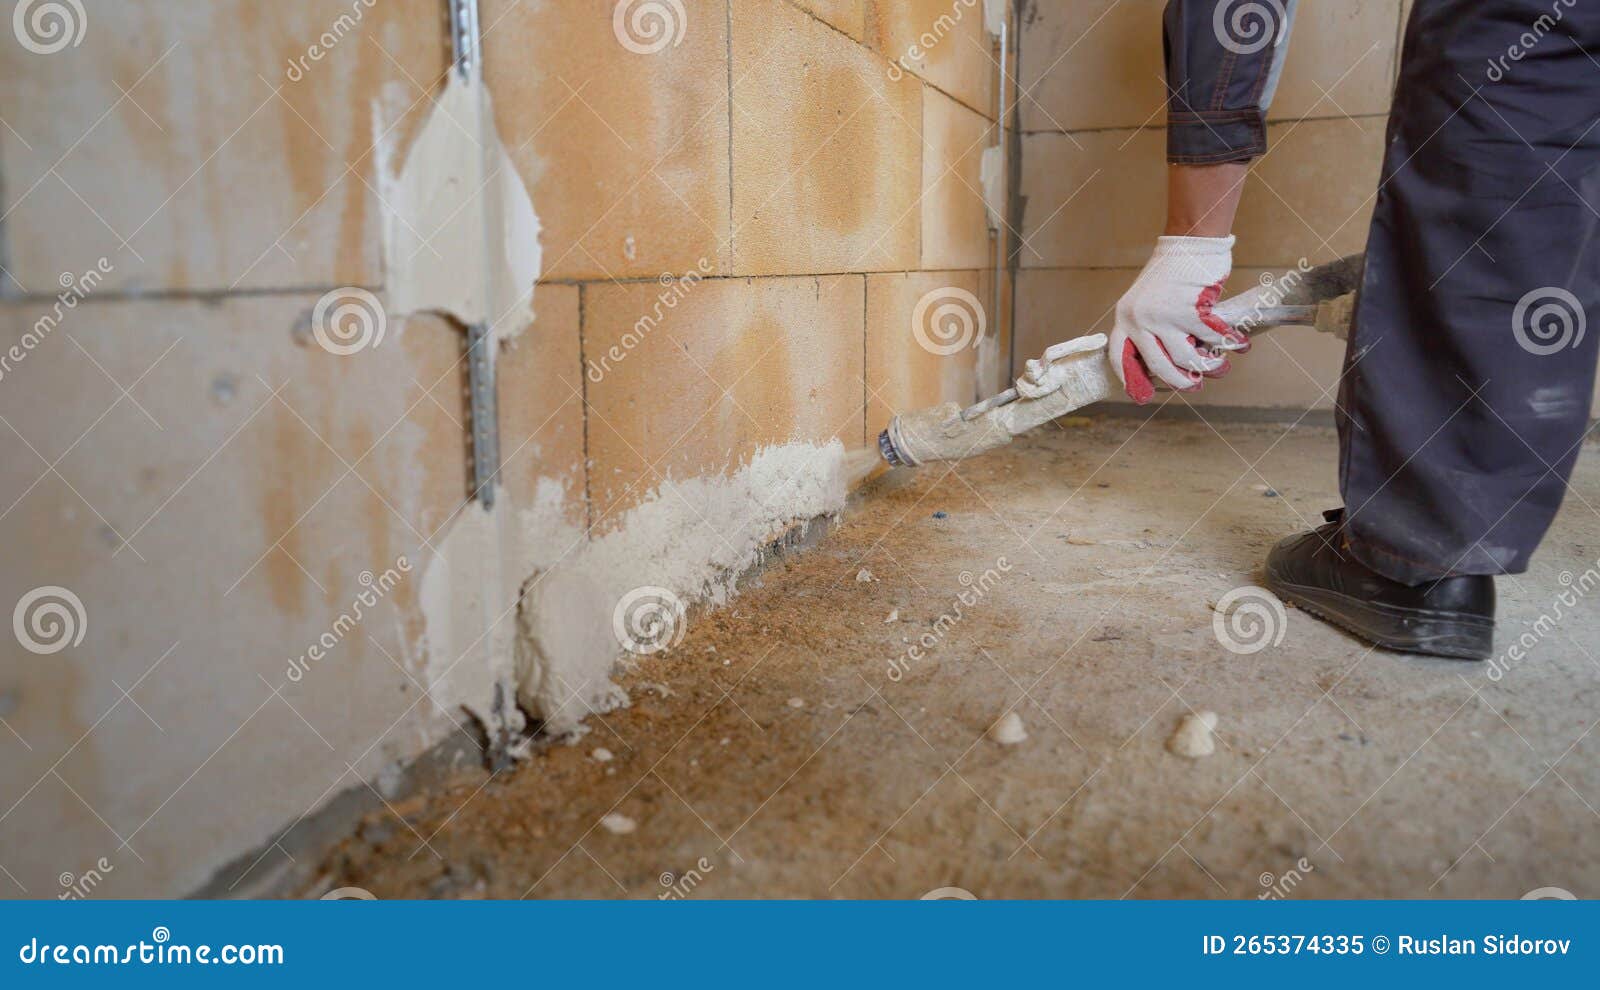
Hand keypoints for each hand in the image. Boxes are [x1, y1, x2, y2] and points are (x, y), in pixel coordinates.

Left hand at [1109, 235, 1247, 403]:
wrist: (1190, 242)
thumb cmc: (1172, 271)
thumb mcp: (1146, 300)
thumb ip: (1149, 328)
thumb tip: (1167, 364)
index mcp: (1125, 317)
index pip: (1120, 357)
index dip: (1131, 379)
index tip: (1142, 398)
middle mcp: (1140, 320)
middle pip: (1159, 367)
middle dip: (1180, 382)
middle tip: (1194, 385)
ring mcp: (1165, 317)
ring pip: (1187, 358)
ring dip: (1208, 367)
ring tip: (1221, 366)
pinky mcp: (1191, 311)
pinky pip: (1213, 338)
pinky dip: (1230, 343)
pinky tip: (1240, 344)